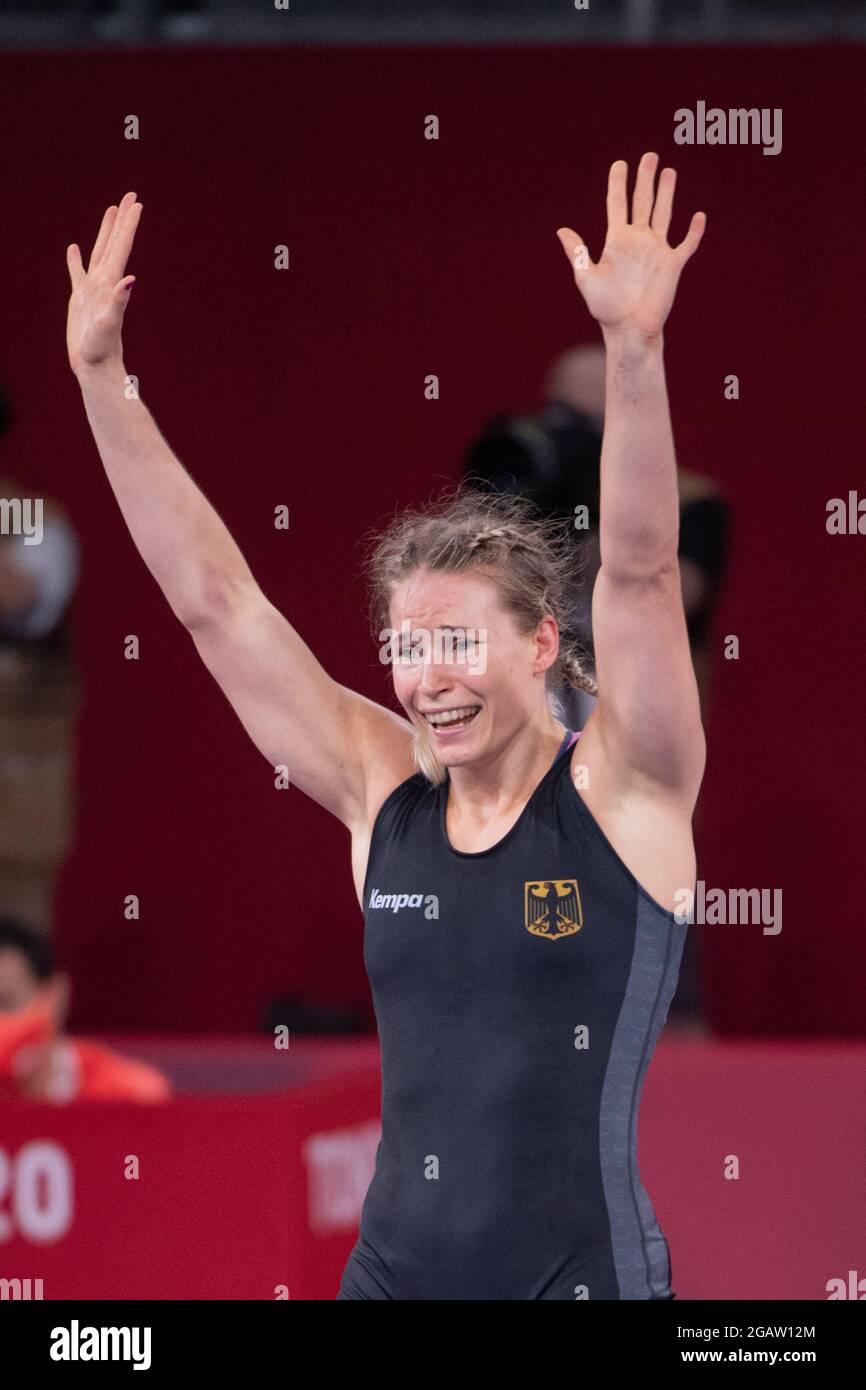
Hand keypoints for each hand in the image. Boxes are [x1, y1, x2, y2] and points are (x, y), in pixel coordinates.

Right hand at [65, 192, 142, 373]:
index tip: (136, 203)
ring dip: (105, 231)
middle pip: (114, 243)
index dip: (129, 225)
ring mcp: (92, 289)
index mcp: (111, 283)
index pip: (121, 247)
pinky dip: (75, 259)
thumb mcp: (109, 323)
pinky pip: (77, 272)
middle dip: (122, 220)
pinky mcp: (80, 299)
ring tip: (110, 211)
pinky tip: (74, 248)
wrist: (94, 367)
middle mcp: (104, 282)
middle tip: (130, 195)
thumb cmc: (101, 349)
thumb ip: (119, 301)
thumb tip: (129, 280)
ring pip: (99, 252)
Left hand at [556, 153, 704, 340]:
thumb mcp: (586, 278)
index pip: (618, 204)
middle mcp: (638, 241)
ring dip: (666, 193)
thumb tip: (561, 230)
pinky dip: (693, 231)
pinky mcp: (672, 265)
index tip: (620, 164)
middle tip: (650, 156)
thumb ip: (577, 253)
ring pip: (663, 214)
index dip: (618, 184)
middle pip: (642, 202)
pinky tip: (698, 216)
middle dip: (646, 179)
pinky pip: (686, 244)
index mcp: (617, 241)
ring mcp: (656, 251)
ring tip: (669, 172)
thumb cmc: (606, 308)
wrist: (629, 329)